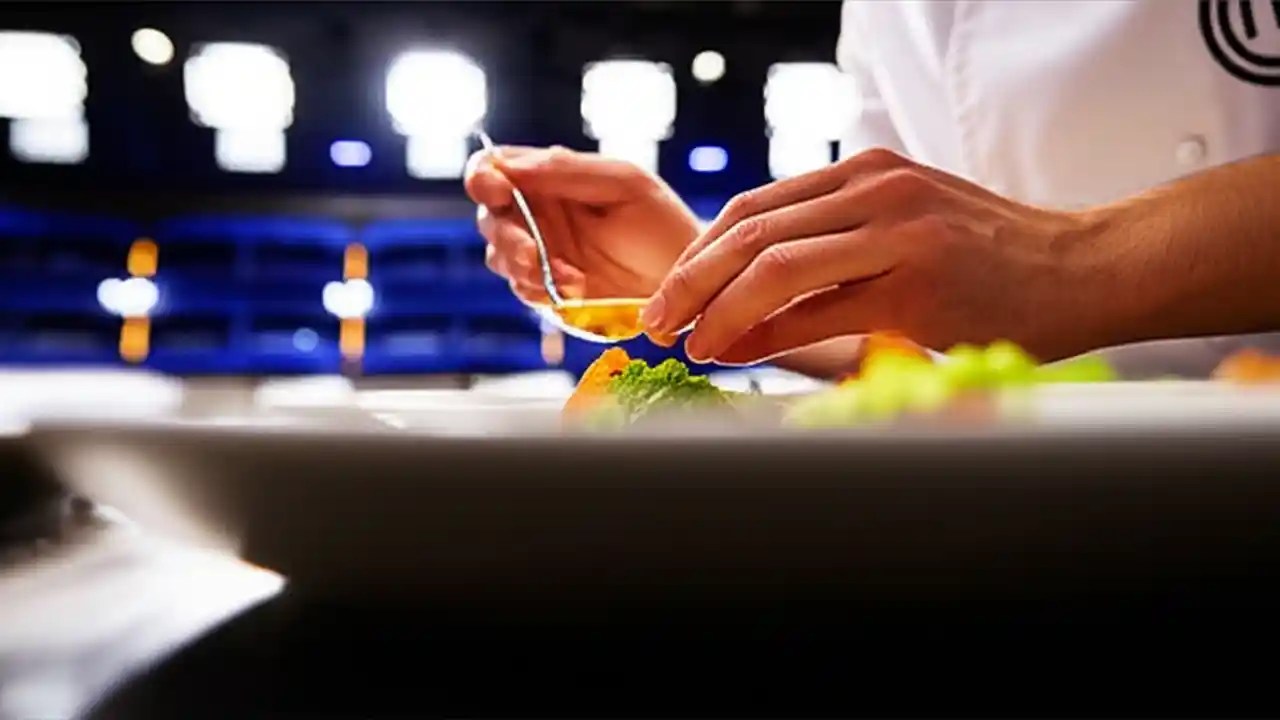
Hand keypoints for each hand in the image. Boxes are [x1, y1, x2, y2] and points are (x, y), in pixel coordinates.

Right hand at [463, 146, 699, 302]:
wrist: (686, 280)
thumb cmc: (662, 224)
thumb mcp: (624, 184)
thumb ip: (568, 170)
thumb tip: (513, 165)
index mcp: (548, 179)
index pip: (493, 169)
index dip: (483, 177)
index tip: (496, 188)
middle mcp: (537, 215)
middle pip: (488, 218)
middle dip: (505, 235)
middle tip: (531, 252)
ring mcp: (540, 255)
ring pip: (498, 257)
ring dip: (523, 266)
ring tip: (566, 276)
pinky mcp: (548, 292)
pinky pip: (523, 290)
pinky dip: (541, 289)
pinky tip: (574, 289)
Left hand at [642, 148, 1111, 364]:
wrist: (1085, 268)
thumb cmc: (992, 262)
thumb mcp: (904, 232)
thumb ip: (833, 253)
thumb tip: (746, 309)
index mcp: (866, 172)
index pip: (754, 205)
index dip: (699, 251)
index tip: (670, 290)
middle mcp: (875, 190)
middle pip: (749, 228)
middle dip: (688, 279)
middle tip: (654, 320)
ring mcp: (898, 232)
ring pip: (773, 264)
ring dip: (715, 308)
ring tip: (686, 342)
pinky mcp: (918, 285)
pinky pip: (818, 309)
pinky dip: (766, 334)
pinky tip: (737, 352)